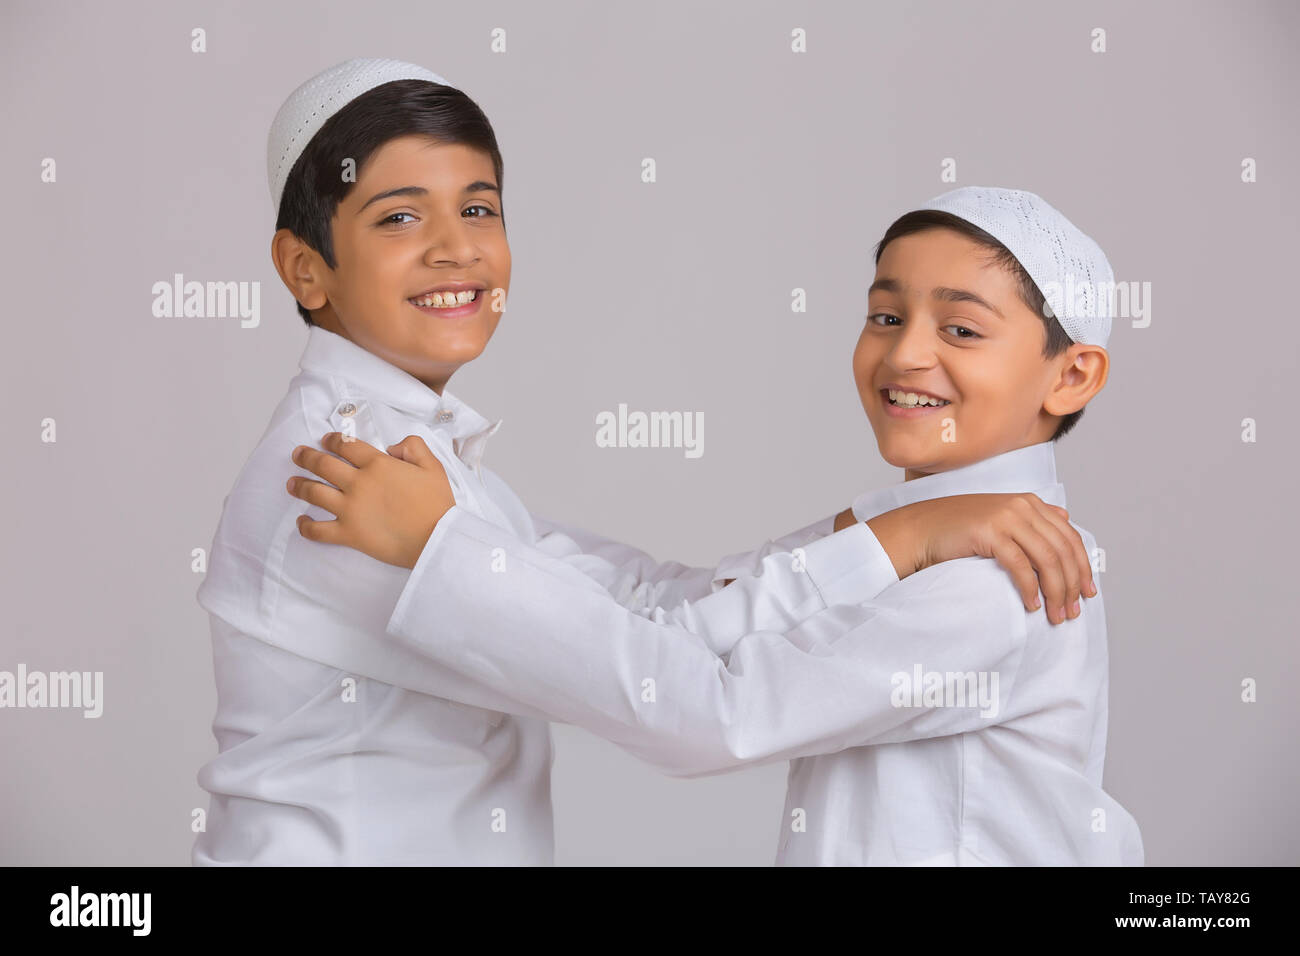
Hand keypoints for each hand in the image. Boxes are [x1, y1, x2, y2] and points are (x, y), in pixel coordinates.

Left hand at [285, 432, 454, 568]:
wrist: (436, 538)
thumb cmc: (437, 504)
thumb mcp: (433, 465)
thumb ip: (413, 446)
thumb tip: (392, 447)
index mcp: (378, 464)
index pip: (346, 446)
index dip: (332, 440)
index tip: (325, 439)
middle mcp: (359, 483)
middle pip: (323, 465)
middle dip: (306, 457)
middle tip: (297, 454)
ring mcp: (350, 509)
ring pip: (314, 493)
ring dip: (299, 486)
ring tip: (291, 483)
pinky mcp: (348, 533)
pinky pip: (318, 530)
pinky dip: (305, 526)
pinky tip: (301, 522)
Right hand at [854, 493, 1096, 624]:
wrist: (920, 529)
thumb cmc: (958, 530)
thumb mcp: (1000, 518)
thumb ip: (1032, 518)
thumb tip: (1066, 519)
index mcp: (1030, 503)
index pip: (1070, 538)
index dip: (1083, 567)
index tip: (1087, 593)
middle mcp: (1022, 506)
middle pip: (1062, 551)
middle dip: (1071, 585)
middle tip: (1071, 613)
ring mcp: (1006, 517)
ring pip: (1047, 560)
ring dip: (1056, 592)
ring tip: (1055, 615)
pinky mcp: (990, 532)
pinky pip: (1021, 566)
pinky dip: (1030, 588)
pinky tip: (1031, 605)